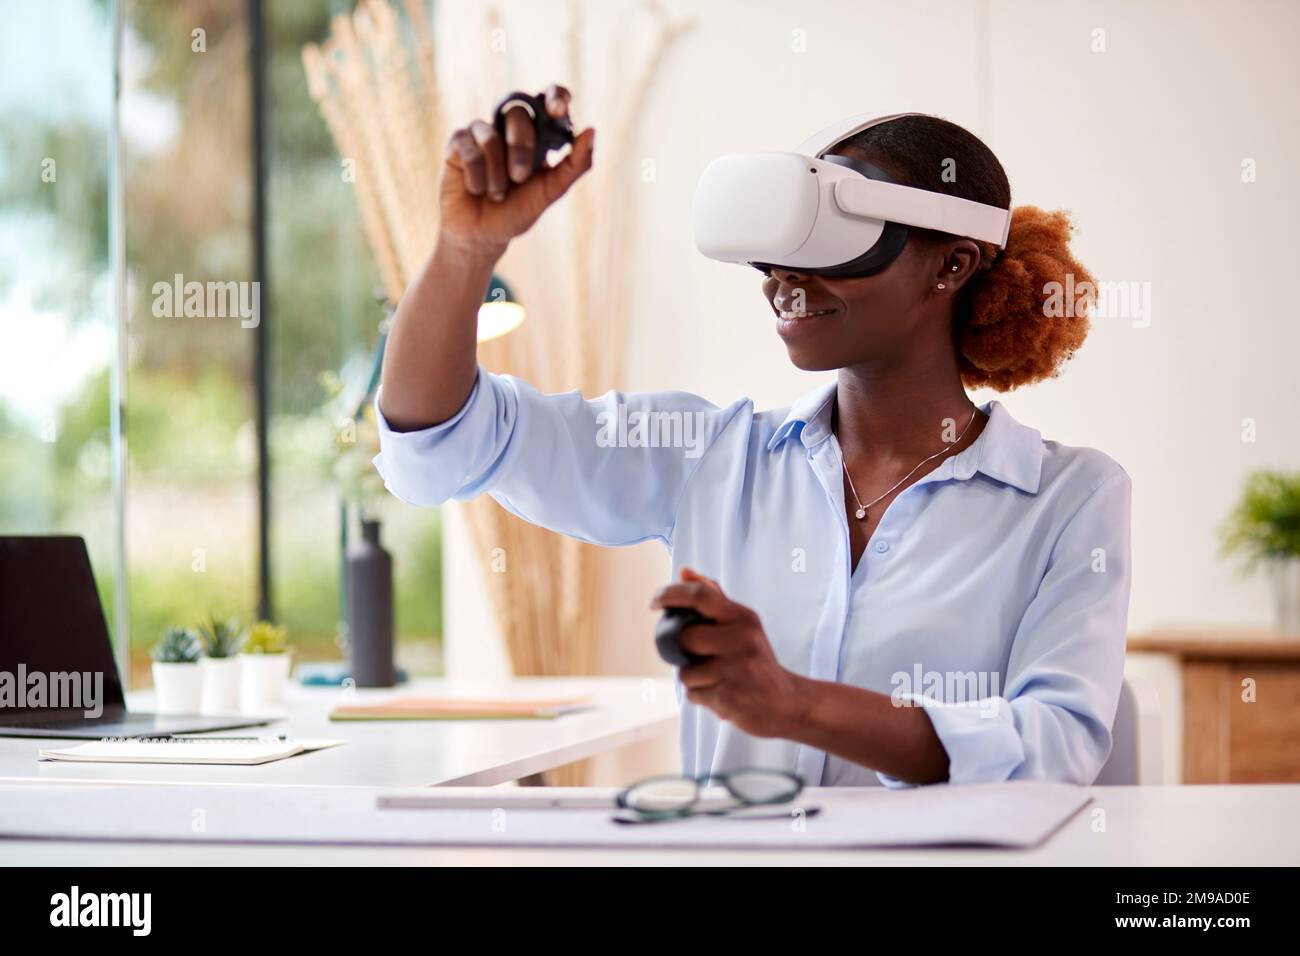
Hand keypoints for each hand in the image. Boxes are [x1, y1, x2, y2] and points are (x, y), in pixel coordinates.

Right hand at [440, 83, 594, 256]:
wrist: (482, 236)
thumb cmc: (516, 212)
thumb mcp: (550, 191)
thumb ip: (574, 164)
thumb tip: (591, 130)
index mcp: (537, 134)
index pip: (550, 98)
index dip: (555, 97)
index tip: (557, 110)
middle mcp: (508, 127)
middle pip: (518, 114)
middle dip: (521, 149)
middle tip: (519, 178)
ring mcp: (481, 132)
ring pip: (490, 136)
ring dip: (497, 174)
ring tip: (496, 194)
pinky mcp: (458, 142)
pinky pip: (469, 149)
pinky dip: (477, 178)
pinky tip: (476, 189)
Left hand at [650, 568, 810, 738]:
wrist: (786, 703)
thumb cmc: (755, 660)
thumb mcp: (743, 625)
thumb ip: (714, 598)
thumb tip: (684, 571)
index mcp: (743, 618)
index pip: (700, 595)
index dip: (670, 594)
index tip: (653, 603)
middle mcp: (743, 639)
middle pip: (686, 637)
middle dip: (683, 651)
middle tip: (702, 658)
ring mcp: (737, 669)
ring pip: (686, 671)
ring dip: (694, 678)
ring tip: (718, 680)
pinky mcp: (730, 696)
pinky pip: (694, 694)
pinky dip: (702, 696)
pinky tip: (723, 694)